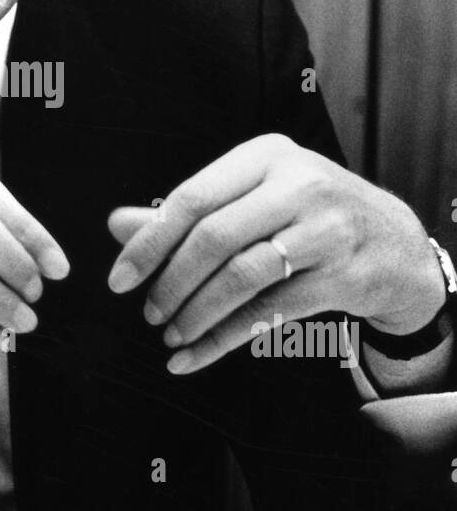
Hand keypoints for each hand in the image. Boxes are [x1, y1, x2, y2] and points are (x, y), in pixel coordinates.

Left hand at [106, 134, 444, 373]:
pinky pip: (270, 312)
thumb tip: (115, 224)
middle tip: (148, 313)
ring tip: (170, 335)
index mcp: (267, 155)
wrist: (395, 242)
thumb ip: (186, 211)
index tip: (119, 279)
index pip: (193, 197)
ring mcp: (325, 230)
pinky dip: (224, 338)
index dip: (149, 241)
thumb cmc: (306, 214)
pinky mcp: (343, 276)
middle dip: (171, 282)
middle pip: (215, 237)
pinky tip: (194, 355)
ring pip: (242, 277)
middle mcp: (299, 185)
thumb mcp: (251, 195)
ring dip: (196, 313)